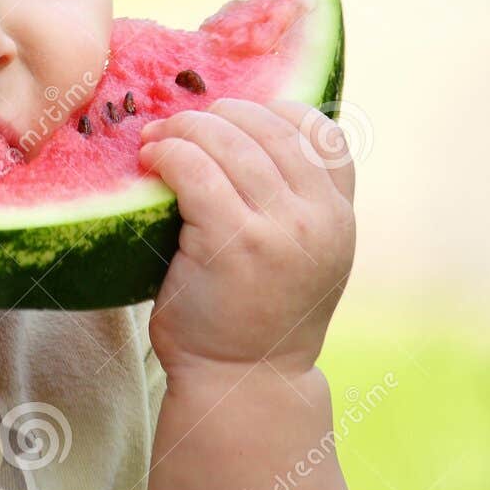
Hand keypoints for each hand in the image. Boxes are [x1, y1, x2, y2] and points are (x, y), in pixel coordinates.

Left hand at [139, 99, 354, 381]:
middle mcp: (320, 218)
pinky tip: (150, 160)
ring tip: (155, 138)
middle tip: (176, 123)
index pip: (320, 130)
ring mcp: (280, 231)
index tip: (230, 115)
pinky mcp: (233, 243)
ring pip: (228, 141)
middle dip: (215, 113)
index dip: (270, 108)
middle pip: (267, 127)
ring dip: (184, 128)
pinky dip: (168, 154)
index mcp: (339, 215)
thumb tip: (243, 129)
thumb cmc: (256, 313)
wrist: (243, 380)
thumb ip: (294, 201)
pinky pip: (195, 170)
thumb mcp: (302, 254)